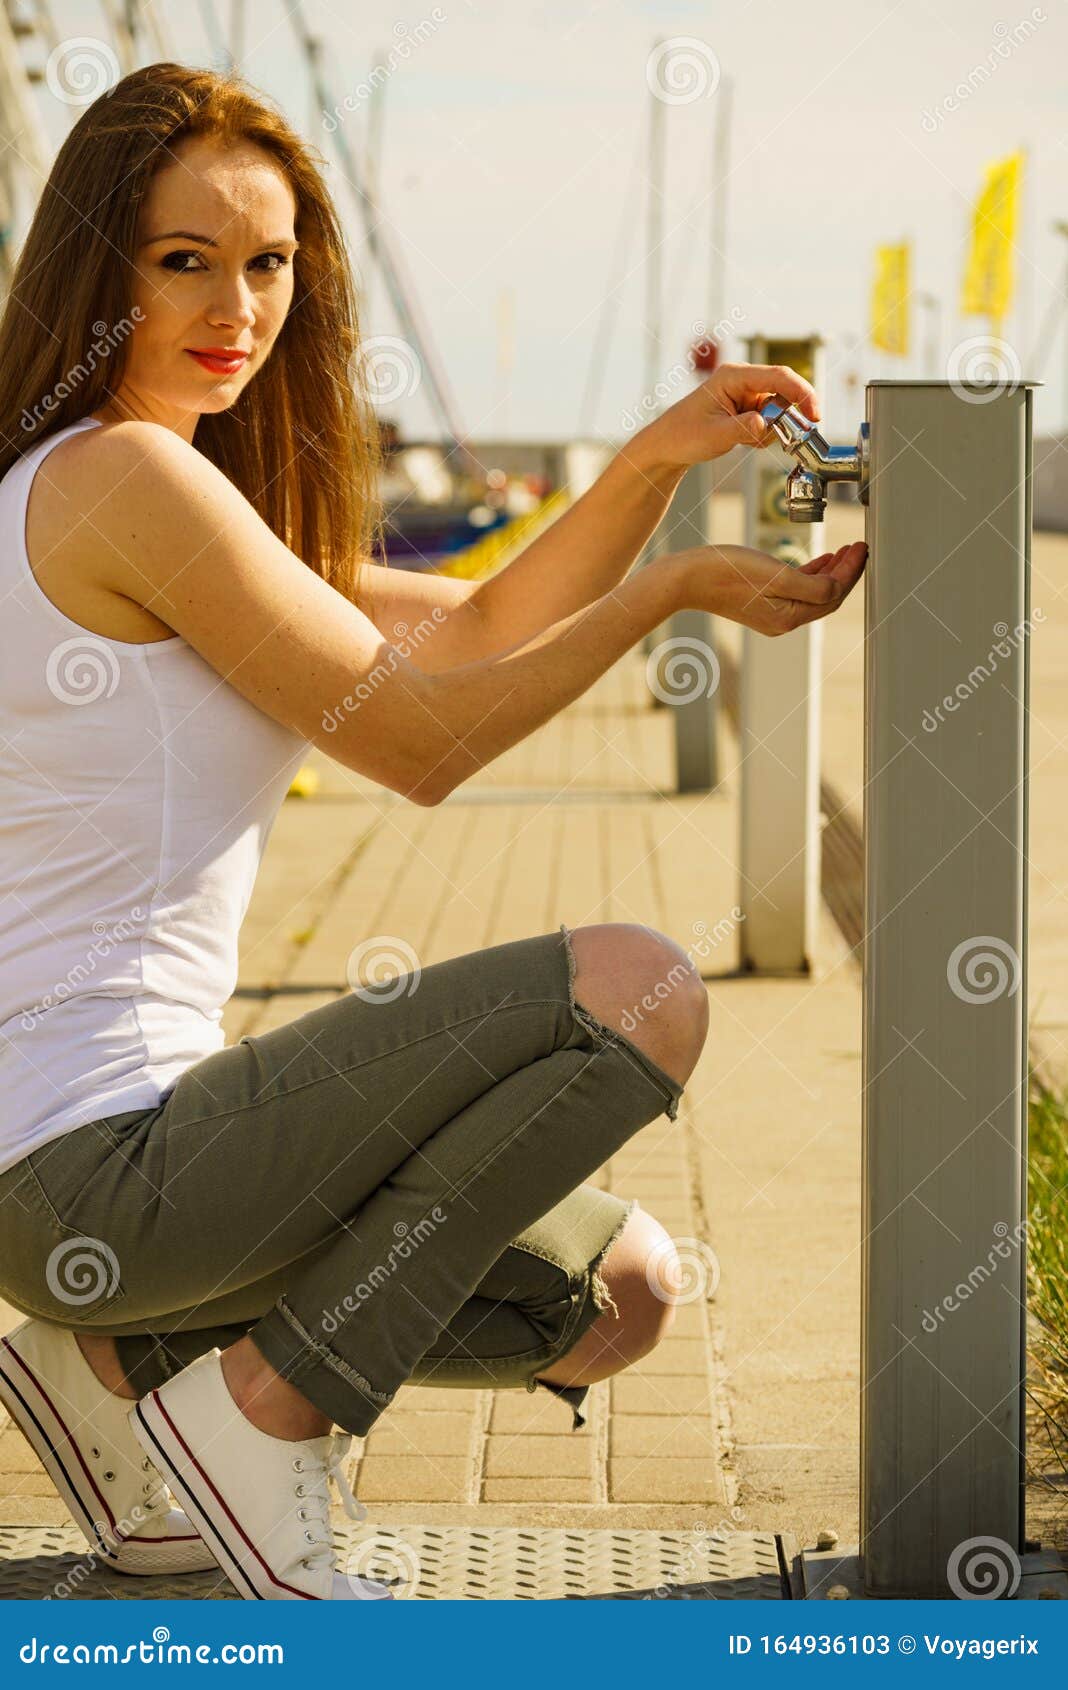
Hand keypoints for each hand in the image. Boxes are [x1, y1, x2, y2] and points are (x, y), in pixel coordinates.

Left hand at [634, 361, 819, 471]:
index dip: (801, 393)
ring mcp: (746, 395)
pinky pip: (770, 421)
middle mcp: (742, 381)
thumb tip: (767, 425)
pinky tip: (743, 441)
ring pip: (779, 410)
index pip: (778, 377)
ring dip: (772, 430)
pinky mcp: (747, 409)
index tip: (815, 415)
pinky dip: (764, 435)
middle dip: (787, 417)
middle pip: (784, 392)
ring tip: (745, 442)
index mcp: (733, 376)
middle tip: (782, 438)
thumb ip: (744, 429)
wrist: (667, 446)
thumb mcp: (714, 435)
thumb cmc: (683, 435)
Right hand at [673, 540, 867, 636]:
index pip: (834, 595)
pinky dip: (812, 575)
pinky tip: (819, 561)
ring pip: (814, 594)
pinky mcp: (762, 604)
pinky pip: (797, 592)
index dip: (852, 571)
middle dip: (846, 572)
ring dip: (832, 573)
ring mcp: (772, 615)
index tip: (863, 547)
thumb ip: (813, 585)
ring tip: (845, 551)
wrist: (688, 578)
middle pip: (827, 598)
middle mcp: (784, 622)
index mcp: (789, 617)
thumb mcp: (777, 575)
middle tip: (859, 547)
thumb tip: (839, 588)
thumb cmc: (727, 571)